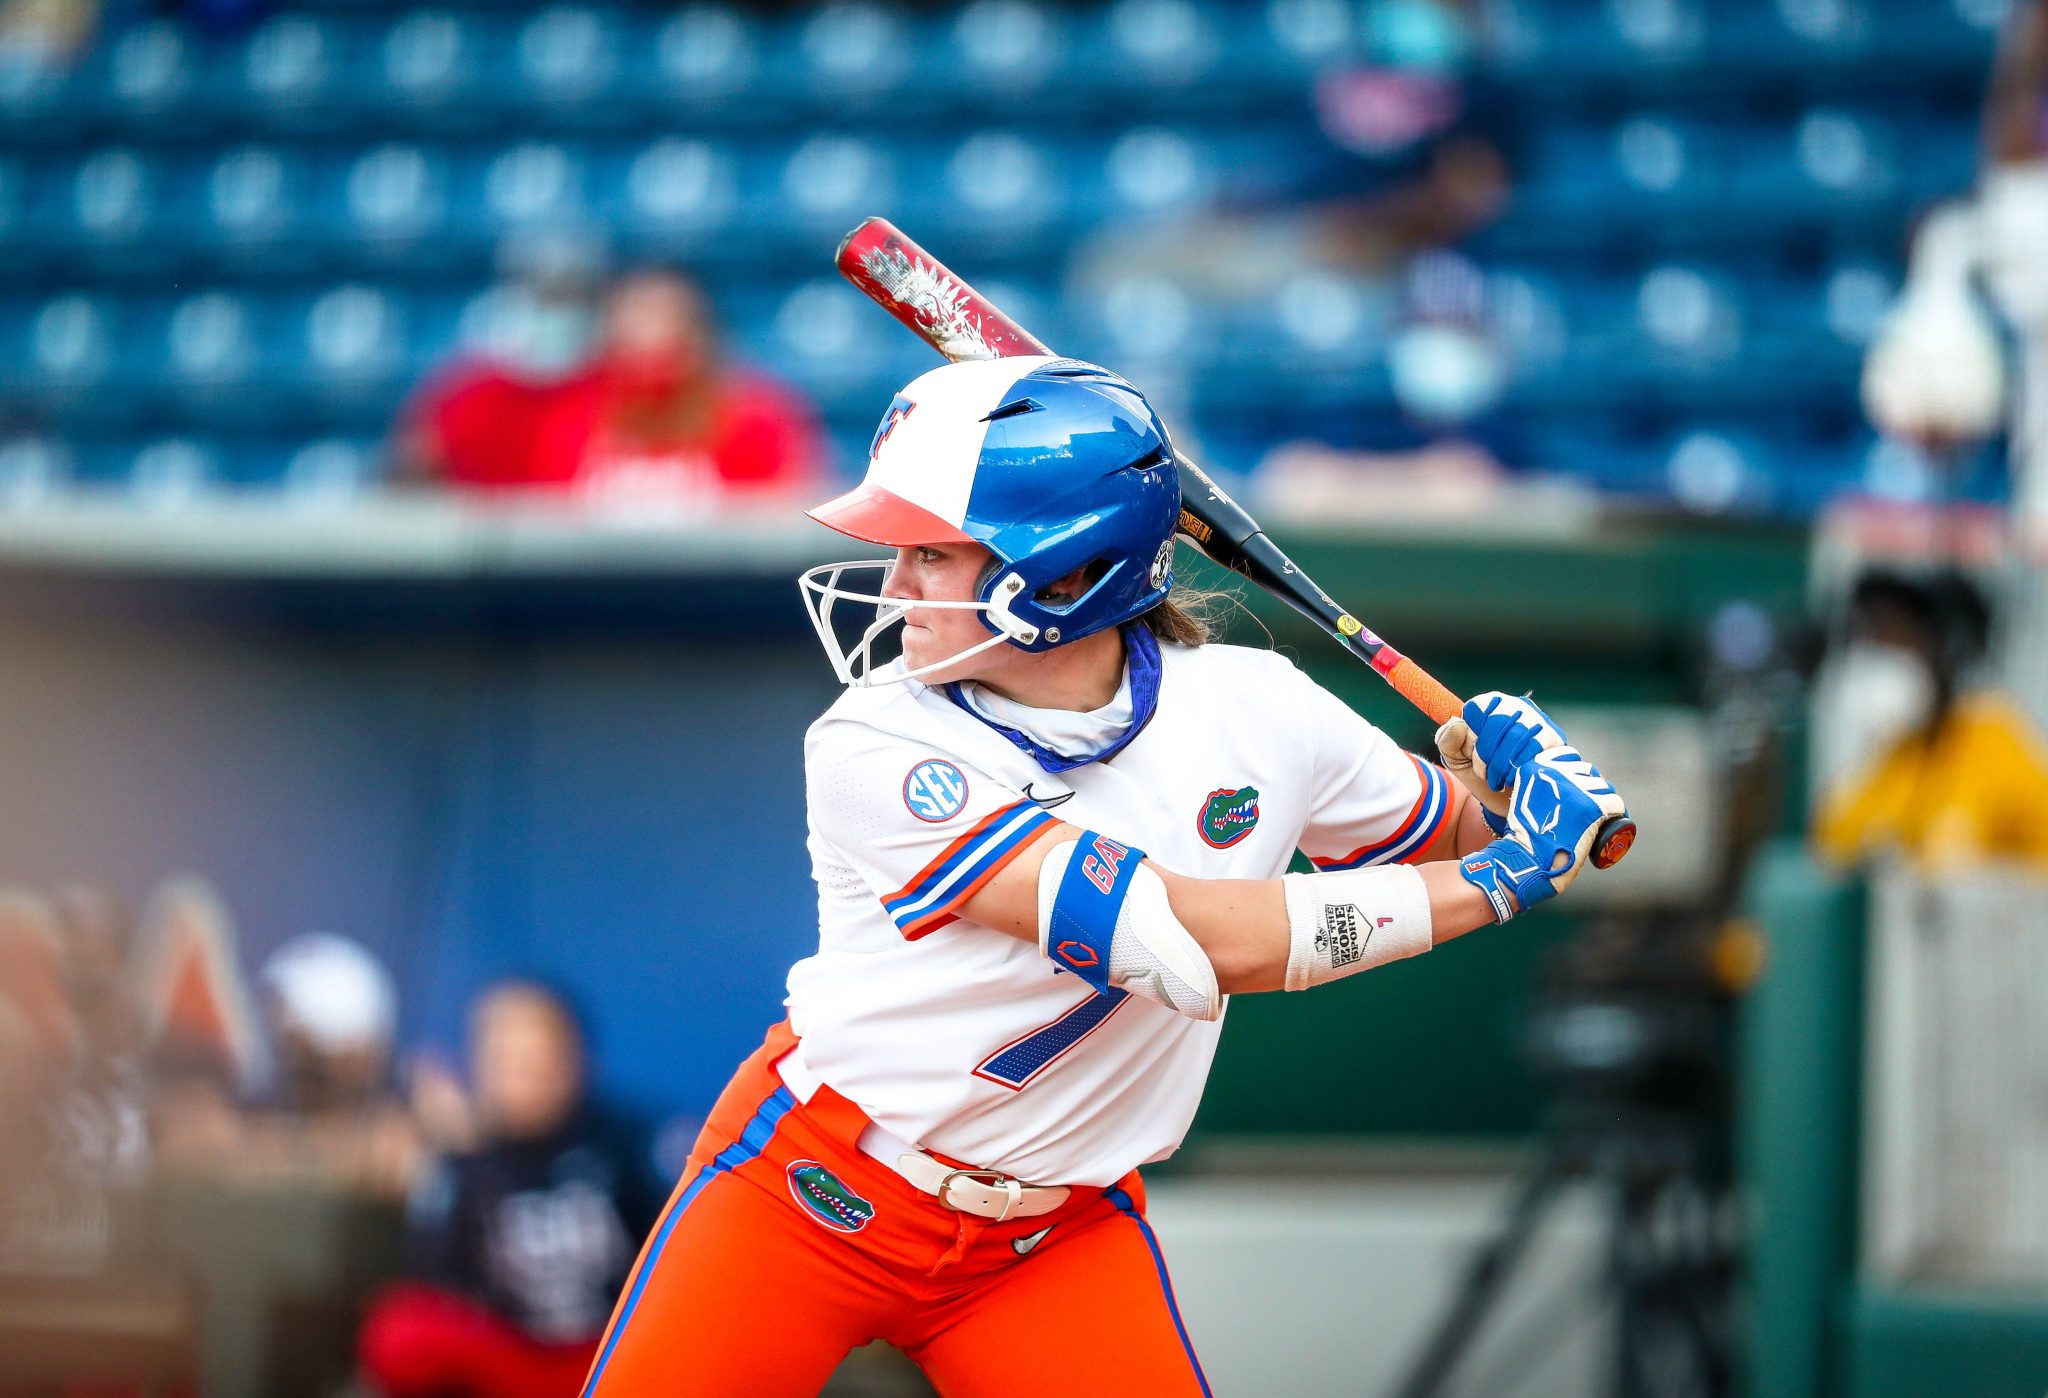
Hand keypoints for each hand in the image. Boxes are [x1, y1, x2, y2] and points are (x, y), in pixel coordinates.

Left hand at [1436, 692, 1566, 836]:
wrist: (1509, 804)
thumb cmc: (1483, 775)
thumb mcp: (1456, 759)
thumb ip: (1447, 740)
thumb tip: (1458, 724)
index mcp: (1490, 705)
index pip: (1476, 707)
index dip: (1470, 735)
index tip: (1471, 753)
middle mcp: (1516, 706)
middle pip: (1496, 721)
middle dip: (1484, 755)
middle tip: (1485, 773)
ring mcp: (1538, 720)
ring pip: (1515, 736)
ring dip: (1501, 765)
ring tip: (1499, 779)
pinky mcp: (1554, 738)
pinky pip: (1534, 748)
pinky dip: (1519, 768)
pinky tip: (1515, 778)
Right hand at [1506, 746, 1626, 897]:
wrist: (1530, 860)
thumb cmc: (1525, 838)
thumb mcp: (1523, 800)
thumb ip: (1536, 786)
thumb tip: (1554, 786)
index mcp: (1536, 768)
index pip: (1570, 755)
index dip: (1577, 770)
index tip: (1576, 785)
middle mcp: (1556, 772)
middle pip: (1588, 771)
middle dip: (1591, 786)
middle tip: (1589, 807)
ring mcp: (1575, 789)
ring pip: (1604, 786)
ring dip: (1604, 799)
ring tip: (1601, 815)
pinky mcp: (1592, 806)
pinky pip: (1615, 803)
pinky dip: (1617, 812)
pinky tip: (1614, 820)